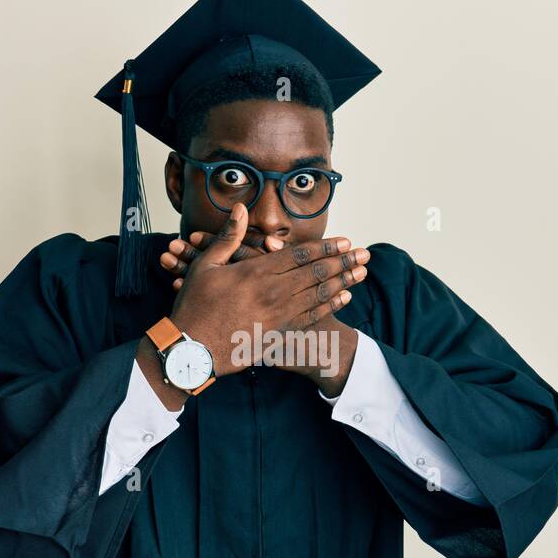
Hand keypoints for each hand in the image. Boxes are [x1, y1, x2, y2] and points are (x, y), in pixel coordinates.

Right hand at [168, 203, 369, 378]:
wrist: (192, 349)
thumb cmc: (195, 305)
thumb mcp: (206, 266)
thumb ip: (229, 237)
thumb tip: (240, 209)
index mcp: (258, 272)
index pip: (301, 254)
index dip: (326, 247)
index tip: (346, 241)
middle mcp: (274, 292)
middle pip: (318, 273)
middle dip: (344, 262)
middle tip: (365, 255)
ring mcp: (279, 314)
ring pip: (320, 294)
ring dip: (344, 282)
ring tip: (362, 274)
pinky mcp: (279, 332)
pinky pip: (312, 317)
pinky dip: (330, 306)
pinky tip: (344, 298)